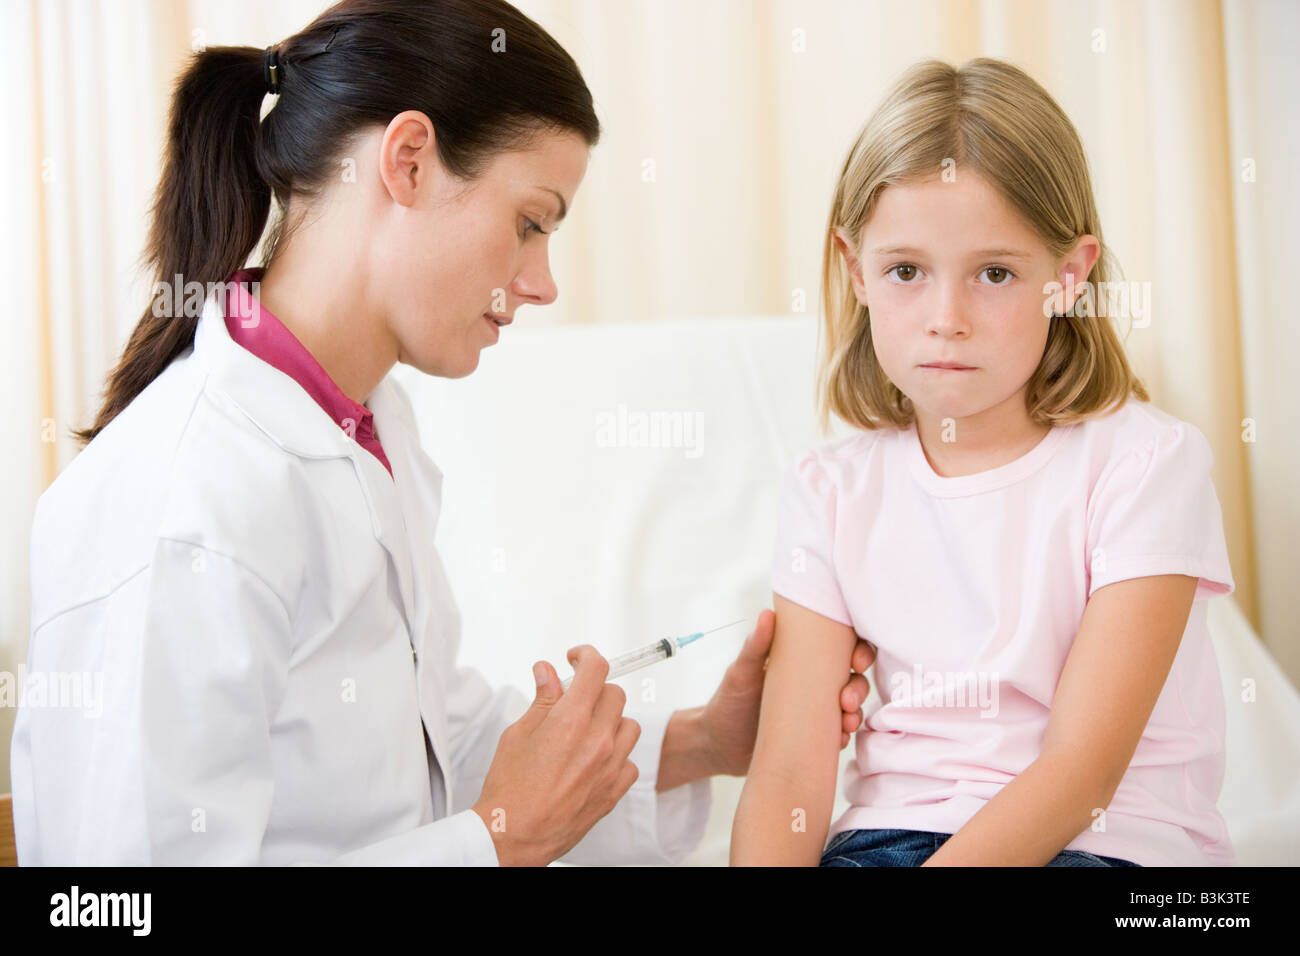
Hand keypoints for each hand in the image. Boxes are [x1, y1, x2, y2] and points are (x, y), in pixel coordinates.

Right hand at [472, 646, 640, 866]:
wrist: (513, 835)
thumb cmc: (509, 788)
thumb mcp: (517, 734)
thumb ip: (541, 699)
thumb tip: (548, 671)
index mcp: (571, 720)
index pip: (597, 669)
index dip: (587, 656)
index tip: (576, 658)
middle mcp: (598, 740)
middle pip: (615, 694)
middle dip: (595, 690)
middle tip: (574, 700)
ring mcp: (610, 766)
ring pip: (629, 725)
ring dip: (611, 721)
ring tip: (585, 732)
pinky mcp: (615, 790)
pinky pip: (630, 760)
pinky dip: (616, 755)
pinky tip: (594, 761)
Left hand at [699, 609, 875, 775]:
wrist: (718, 745)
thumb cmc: (728, 701)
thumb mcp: (740, 673)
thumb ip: (754, 646)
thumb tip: (768, 613)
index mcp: (800, 658)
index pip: (838, 646)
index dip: (857, 650)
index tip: (856, 661)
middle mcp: (813, 681)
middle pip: (852, 676)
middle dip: (859, 686)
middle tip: (847, 699)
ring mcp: (815, 708)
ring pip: (850, 705)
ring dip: (855, 712)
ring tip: (845, 722)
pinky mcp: (815, 734)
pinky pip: (839, 732)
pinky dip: (844, 735)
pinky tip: (839, 739)